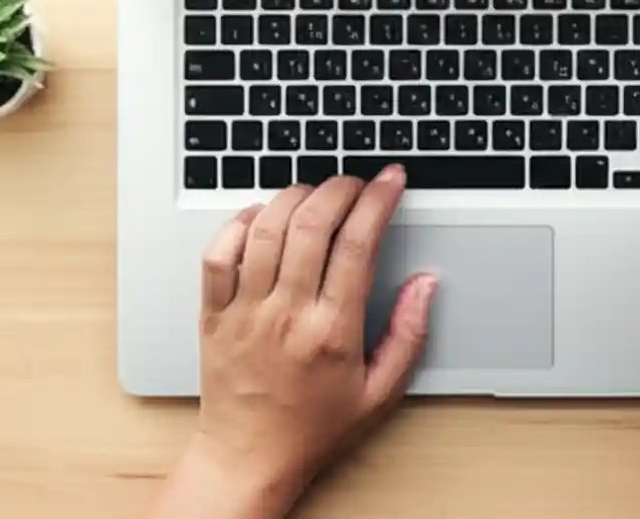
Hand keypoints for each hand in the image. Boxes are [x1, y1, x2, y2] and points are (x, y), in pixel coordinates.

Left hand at [146, 166, 437, 518]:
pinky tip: (262, 217)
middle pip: (312, 224)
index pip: (358, 244)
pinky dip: (238, 224)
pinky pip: (218, 254)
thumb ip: (409, 334)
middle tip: (356, 181)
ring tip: (315, 192)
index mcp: (333, 332)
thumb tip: (425, 285)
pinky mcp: (213, 314)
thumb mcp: (381, 392)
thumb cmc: (313, 429)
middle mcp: (287, 315)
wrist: (249, 459)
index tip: (390, 181)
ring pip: (265, 229)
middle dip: (340, 187)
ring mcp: (245, 311)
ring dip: (294, 196)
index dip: (378, 200)